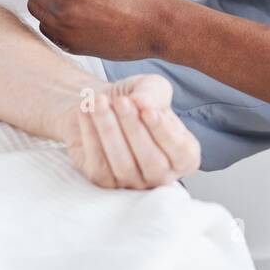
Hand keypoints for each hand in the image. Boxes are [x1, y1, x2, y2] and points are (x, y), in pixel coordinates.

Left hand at [55, 73, 200, 188]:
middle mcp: (161, 174)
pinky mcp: (104, 181)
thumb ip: (154, 93)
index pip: (183, 153)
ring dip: (109, 131)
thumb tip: (143, 103)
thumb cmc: (134, 98)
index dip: (165, 133)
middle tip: (121, 101)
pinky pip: (99, 165)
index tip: (148, 110)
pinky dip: (91, 136)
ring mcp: (133, 182)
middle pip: (153, 163)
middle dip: (134, 129)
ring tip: (99, 102)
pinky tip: (86, 111)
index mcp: (183, 155)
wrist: (101, 102)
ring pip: (124, 166)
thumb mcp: (150, 87)